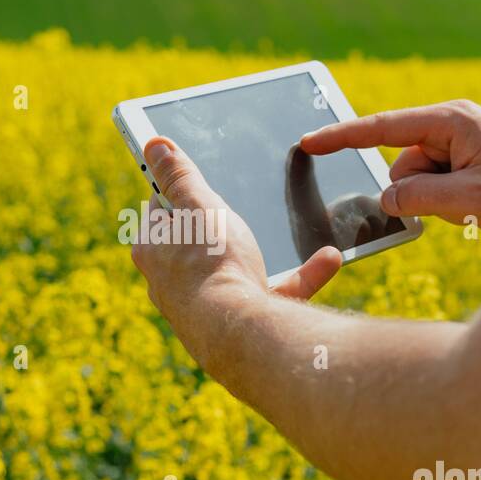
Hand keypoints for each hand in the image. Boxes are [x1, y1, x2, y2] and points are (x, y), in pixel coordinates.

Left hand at [130, 137, 341, 361]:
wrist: (242, 334)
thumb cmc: (213, 264)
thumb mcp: (198, 206)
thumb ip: (179, 176)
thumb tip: (153, 145)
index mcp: (153, 251)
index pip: (159, 210)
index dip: (180, 191)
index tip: (200, 181)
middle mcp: (171, 284)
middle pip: (195, 242)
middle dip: (220, 224)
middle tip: (242, 205)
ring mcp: (204, 308)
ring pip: (237, 270)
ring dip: (266, 251)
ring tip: (291, 231)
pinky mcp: (240, 326)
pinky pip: (272, 295)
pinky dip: (299, 278)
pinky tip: (328, 259)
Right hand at [300, 99, 480, 235]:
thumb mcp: (469, 201)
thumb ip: (418, 198)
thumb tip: (386, 199)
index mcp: (451, 120)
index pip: (382, 128)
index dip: (342, 136)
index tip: (309, 141)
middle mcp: (452, 125)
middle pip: (401, 164)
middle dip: (417, 191)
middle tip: (462, 203)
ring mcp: (460, 143)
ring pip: (416, 180)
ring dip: (436, 201)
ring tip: (478, 206)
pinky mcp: (466, 160)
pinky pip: (434, 186)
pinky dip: (446, 202)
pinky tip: (479, 206)